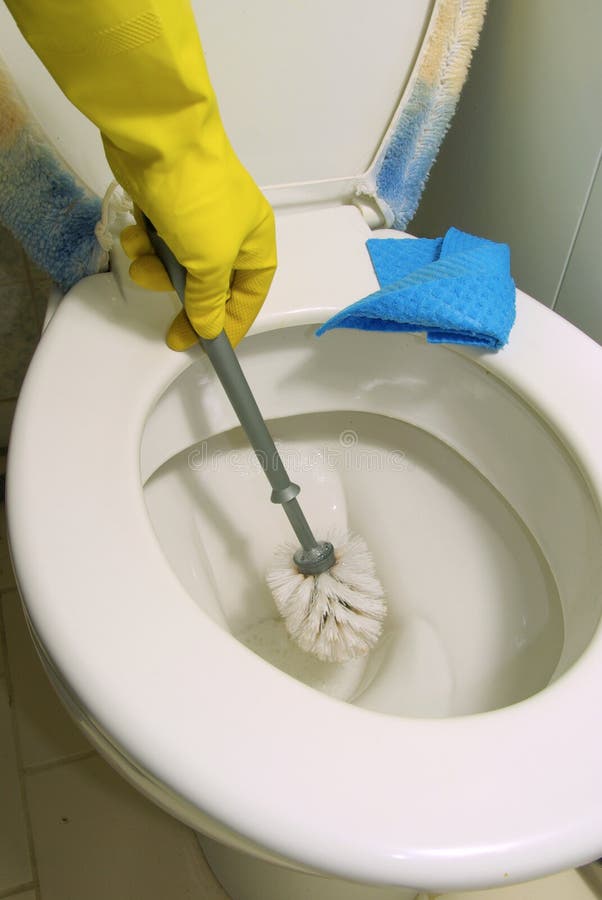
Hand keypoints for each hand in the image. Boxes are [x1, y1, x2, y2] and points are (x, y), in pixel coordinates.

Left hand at [120, 180, 275, 350]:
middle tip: (172, 327)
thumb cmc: (198, 198)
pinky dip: (143, 243)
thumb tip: (209, 327)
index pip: (249, 295)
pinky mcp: (164, 205)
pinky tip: (136, 232)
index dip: (231, 324)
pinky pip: (155, 239)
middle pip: (210, 284)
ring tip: (143, 260)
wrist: (160, 137)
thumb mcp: (211, 261)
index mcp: (255, 242)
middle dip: (186, 299)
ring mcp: (195, 216)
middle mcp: (229, 230)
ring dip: (156, 269)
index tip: (212, 348)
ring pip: (176, 263)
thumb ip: (209, 300)